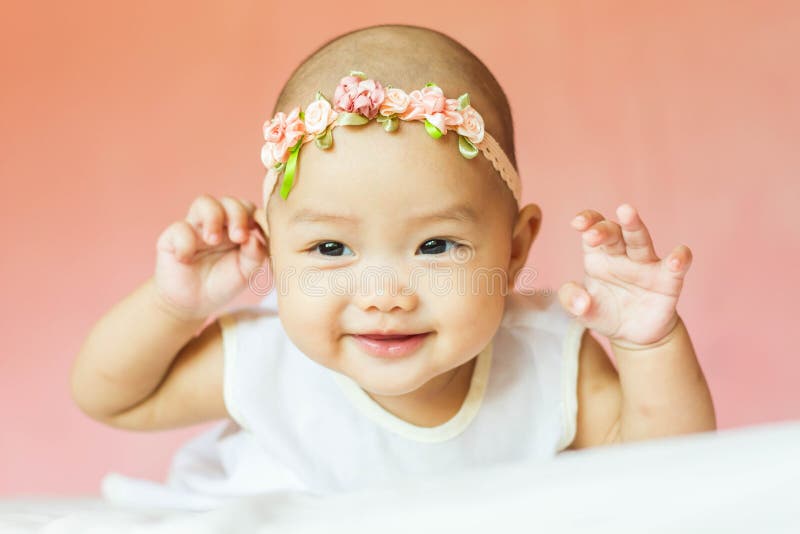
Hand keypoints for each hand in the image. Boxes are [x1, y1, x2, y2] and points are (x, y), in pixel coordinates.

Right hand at [154, 195, 268, 320]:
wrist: (194, 303)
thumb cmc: (223, 282)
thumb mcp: (245, 273)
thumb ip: (254, 256)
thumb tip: (255, 239)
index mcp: (237, 227)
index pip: (247, 208)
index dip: (253, 216)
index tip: (255, 233)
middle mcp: (217, 223)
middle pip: (228, 201)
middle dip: (237, 215)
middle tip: (238, 237)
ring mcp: (195, 227)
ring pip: (203, 203)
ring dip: (212, 218)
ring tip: (213, 240)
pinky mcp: (172, 237)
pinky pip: (179, 228)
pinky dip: (184, 243)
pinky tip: (186, 259)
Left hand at [558, 204, 690, 345]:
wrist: (632, 335)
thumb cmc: (604, 313)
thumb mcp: (582, 311)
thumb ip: (572, 301)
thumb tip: (581, 303)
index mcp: (599, 255)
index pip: (593, 228)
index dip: (588, 221)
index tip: (578, 224)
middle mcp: (622, 254)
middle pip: (614, 232)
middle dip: (604, 229)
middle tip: (593, 233)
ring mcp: (646, 265)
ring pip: (640, 240)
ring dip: (634, 226)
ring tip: (627, 213)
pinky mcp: (668, 281)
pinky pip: (676, 265)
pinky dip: (679, 258)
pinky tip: (675, 260)